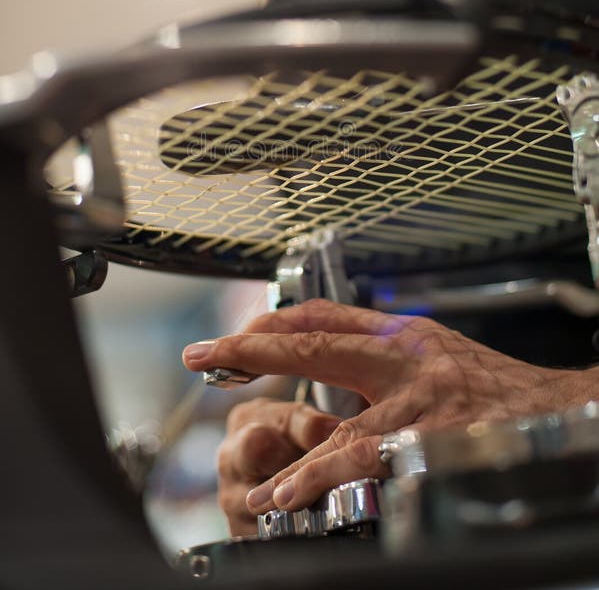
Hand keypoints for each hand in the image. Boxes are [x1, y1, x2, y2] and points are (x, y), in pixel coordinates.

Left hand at [183, 299, 597, 516]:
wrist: (558, 407)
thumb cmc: (497, 388)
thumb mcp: (438, 354)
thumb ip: (386, 356)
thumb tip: (338, 358)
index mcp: (404, 333)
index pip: (327, 315)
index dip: (276, 322)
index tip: (237, 333)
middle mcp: (407, 354)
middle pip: (316, 342)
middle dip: (253, 347)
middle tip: (205, 353)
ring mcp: (421, 397)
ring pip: (338, 411)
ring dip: (286, 440)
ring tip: (251, 466)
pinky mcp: (435, 437)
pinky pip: (367, 459)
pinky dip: (323, 476)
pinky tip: (295, 491)